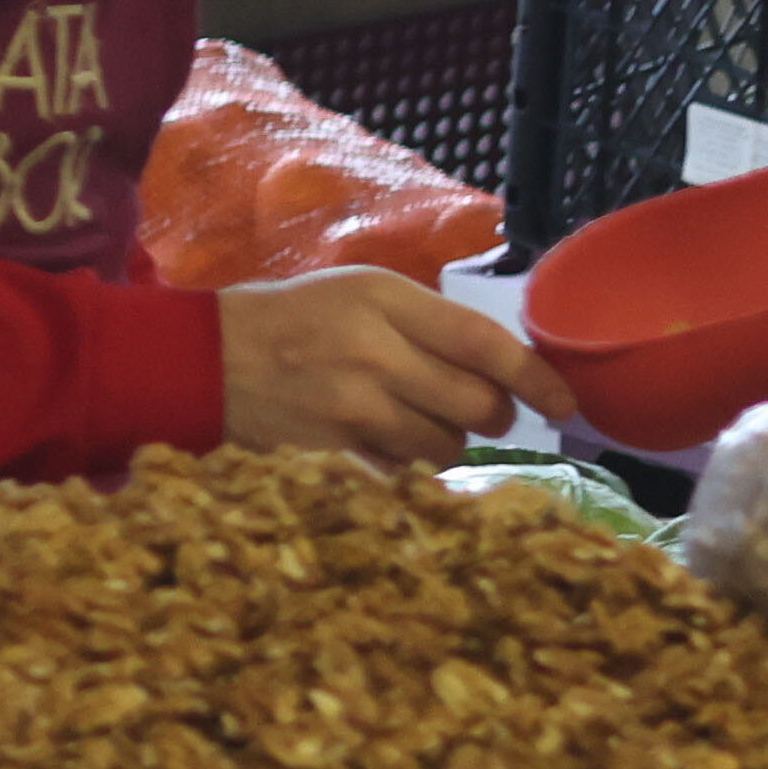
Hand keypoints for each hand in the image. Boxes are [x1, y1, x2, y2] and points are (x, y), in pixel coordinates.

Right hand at [210, 264, 577, 461]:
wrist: (201, 360)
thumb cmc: (297, 318)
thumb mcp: (364, 293)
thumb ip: (435, 323)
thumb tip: (513, 369)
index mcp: (384, 301)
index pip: (486, 345)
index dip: (537, 380)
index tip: (566, 404)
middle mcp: (372, 354)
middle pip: (478, 407)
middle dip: (493, 416)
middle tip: (478, 411)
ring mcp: (350, 410)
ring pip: (446, 447)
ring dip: (449, 443)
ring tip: (414, 421)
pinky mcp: (330, 454)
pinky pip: (404, 475)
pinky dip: (411, 468)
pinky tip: (389, 446)